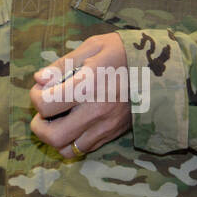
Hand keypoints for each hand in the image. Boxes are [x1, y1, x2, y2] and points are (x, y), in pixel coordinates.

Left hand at [28, 32, 132, 159]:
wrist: (160, 70)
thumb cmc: (123, 52)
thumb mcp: (92, 47)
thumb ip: (62, 65)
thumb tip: (39, 79)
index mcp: (89, 85)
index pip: (46, 105)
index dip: (36, 97)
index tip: (42, 87)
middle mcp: (97, 111)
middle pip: (53, 136)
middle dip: (39, 125)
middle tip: (44, 111)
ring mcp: (106, 126)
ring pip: (67, 149)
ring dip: (54, 136)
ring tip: (57, 119)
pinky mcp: (113, 134)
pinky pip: (84, 149)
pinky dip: (71, 141)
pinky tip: (73, 123)